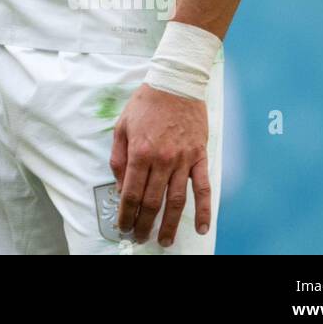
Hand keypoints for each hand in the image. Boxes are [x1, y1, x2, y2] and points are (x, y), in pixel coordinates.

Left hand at [109, 83, 210, 247]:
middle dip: (144, 224)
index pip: (131, 193)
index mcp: (140, 152)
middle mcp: (162, 160)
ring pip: (176, 200)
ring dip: (169, 224)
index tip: (123, 226)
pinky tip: (201, 227)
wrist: (175, 83)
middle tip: (139, 237)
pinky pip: (203, 188)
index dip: (126, 214)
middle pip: (152, 201)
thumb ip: (118, 158)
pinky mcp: (199, 157)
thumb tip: (120, 186)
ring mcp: (183, 160)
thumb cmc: (146, 104)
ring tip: (164, 240)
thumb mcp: (122, 126)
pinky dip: (204, 210)